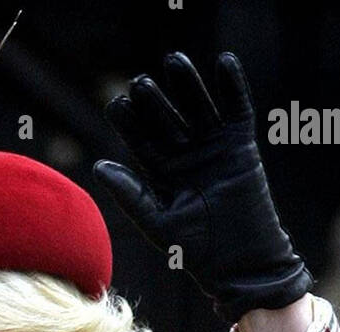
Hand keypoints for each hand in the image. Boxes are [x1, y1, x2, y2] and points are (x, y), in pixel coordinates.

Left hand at [93, 51, 312, 321]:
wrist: (239, 263)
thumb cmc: (196, 251)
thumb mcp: (158, 222)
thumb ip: (130, 195)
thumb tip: (98, 166)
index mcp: (161, 173)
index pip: (141, 140)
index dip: (130, 122)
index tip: (117, 105)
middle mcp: (185, 155)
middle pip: (167, 118)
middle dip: (155, 101)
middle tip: (141, 84)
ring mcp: (214, 148)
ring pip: (198, 107)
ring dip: (188, 83)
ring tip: (174, 61)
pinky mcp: (242, 146)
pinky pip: (237, 109)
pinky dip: (233, 86)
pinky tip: (223, 62)